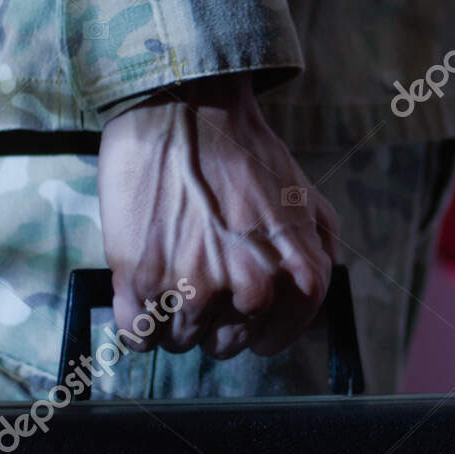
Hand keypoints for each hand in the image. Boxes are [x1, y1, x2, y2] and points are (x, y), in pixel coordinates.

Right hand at [98, 75, 337, 358]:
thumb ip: (318, 245)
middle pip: (225, 344)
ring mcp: (196, 290)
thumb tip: (311, 285)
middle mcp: (253, 290)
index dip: (259, 333)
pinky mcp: (144, 282)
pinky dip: (136, 324)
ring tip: (166, 273)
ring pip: (180, 341)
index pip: (278, 335)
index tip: (243, 326)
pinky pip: (138, 337)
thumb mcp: (305, 194)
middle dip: (213, 321)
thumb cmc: (242, 149)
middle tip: (198, 281)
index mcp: (296, 273)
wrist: (184, 109)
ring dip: (172, 318)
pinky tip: (138, 294)